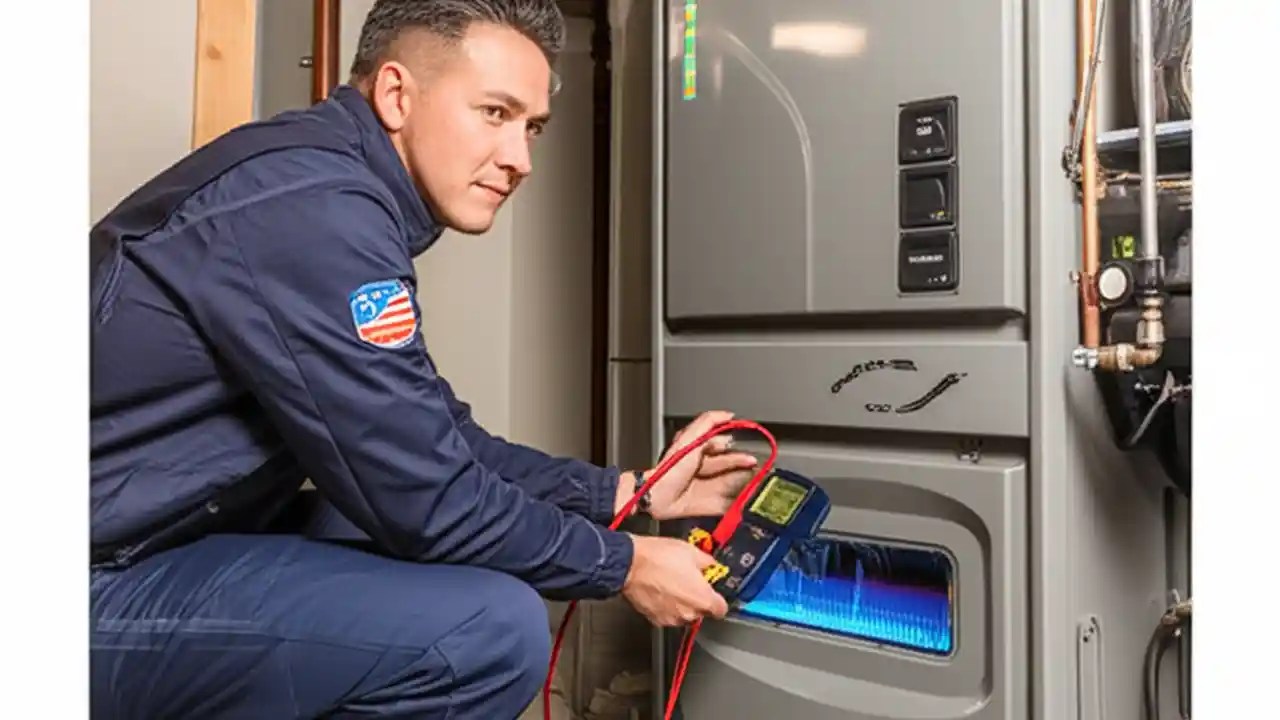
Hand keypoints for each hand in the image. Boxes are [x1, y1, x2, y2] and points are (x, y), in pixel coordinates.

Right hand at [622, 535, 729, 625]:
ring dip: (681, 604)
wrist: (629, 564)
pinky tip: (661, 590)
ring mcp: (671, 618)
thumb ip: (707, 563)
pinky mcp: (655, 619)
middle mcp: (688, 613)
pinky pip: (667, 615)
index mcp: (703, 598)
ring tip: (672, 584)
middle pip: (702, 612)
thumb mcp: (691, 551)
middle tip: (689, 582)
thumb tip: (710, 565)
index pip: (721, 610)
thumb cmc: (658, 557)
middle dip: (698, 599)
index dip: (718, 600)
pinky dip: (666, 606)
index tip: (713, 592)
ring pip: (684, 614)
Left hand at [632, 411, 759, 520]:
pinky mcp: (708, 503)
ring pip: (732, 480)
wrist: (658, 497)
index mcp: (697, 449)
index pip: (722, 442)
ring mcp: (707, 485)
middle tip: (752, 461)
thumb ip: (707, 422)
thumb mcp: (689, 439)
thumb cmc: (669, 469)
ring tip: (754, 477)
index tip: (749, 442)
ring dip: (744, 479)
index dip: (734, 442)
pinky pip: (729, 501)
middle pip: (729, 462)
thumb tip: (728, 414)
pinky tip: (747, 495)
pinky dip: (739, 500)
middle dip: (741, 461)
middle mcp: (703, 466)